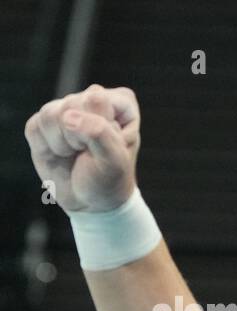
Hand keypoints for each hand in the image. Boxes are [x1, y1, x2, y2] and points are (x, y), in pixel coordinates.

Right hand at [24, 84, 140, 211]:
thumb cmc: (109, 180)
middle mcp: (92, 100)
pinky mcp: (43, 123)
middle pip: (70, 105)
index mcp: (119, 103)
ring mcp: (65, 109)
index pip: (97, 99)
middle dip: (78, 137)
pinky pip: (35, 128)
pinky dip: (46, 148)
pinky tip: (61, 155)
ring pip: (50, 115)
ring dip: (62, 144)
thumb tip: (69, 117)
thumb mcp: (115, 162)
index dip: (98, 128)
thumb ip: (99, 133)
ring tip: (76, 155)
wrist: (91, 203)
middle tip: (90, 154)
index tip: (109, 148)